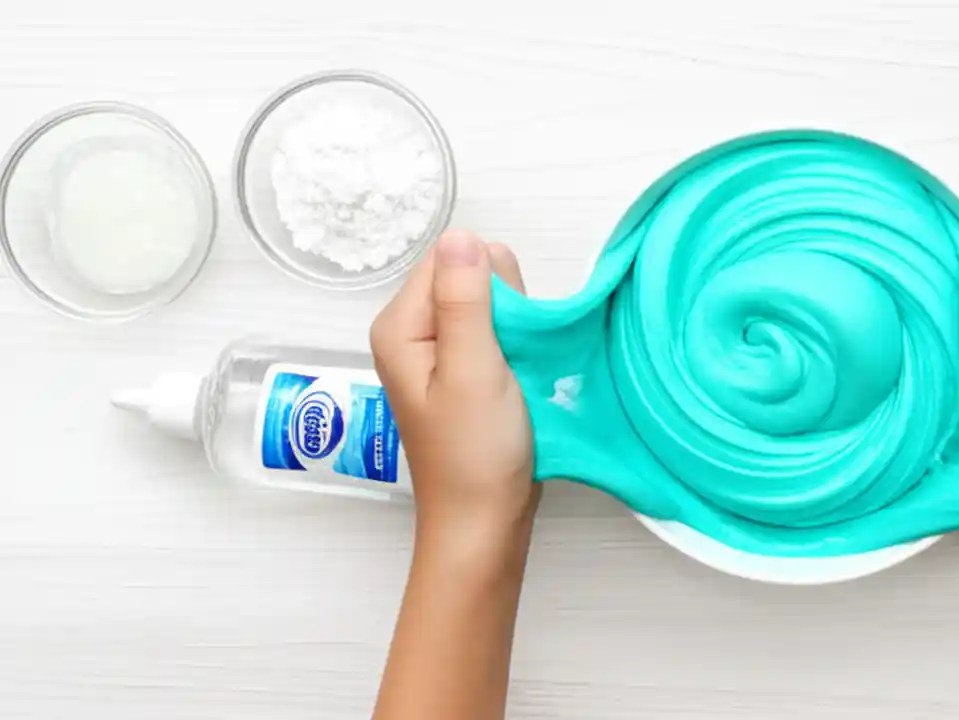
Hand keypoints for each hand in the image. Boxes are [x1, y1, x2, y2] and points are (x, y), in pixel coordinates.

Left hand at [370, 229, 538, 536]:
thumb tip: (461, 236)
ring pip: (490, 306)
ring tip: (518, 374)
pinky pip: (498, 334)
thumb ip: (465, 300)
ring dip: (518, 330)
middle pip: (469, 279)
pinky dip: (519, 349)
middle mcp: (412, 334)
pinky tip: (523, 381)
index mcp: (400, 327)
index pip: (450, 261)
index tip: (507, 335)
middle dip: (506, 308)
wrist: (483, 523)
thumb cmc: (476, 455)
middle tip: (512, 361)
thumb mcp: (473, 369)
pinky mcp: (465, 371)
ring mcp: (439, 354)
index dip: (490, 286)